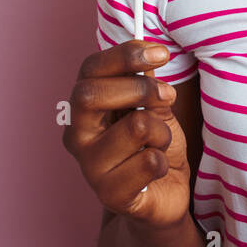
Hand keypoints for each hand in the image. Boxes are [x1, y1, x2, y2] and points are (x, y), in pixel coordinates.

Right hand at [62, 39, 190, 228]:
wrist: (165, 194)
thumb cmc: (154, 145)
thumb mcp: (155, 106)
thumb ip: (147, 81)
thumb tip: (148, 51)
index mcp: (85, 108)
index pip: (89, 70)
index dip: (124, 55)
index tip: (160, 53)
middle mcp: (78, 135)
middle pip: (91, 94)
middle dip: (140, 88)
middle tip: (168, 95)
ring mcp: (89, 167)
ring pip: (135, 127)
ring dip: (162, 131)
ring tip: (159, 144)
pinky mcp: (109, 194)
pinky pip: (148, 161)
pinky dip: (164, 161)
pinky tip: (156, 170)